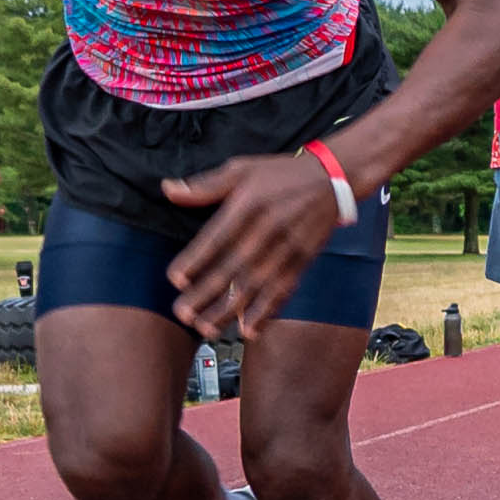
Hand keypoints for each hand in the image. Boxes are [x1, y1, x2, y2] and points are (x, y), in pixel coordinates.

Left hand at [158, 152, 349, 340]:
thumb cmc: (281, 174)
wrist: (332, 180)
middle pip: (232, 268)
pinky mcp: (302, 261)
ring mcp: (286, 249)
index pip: (217, 238)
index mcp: (248, 206)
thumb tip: (168, 190)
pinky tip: (249, 329)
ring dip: (230, 311)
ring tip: (207, 329)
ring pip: (254, 286)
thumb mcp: (241, 169)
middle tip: (182, 313)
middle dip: (205, 294)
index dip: (196, 260)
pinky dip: (266, 311)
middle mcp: (266, 230)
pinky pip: (282, 290)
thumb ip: (204, 185)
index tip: (176, 279)